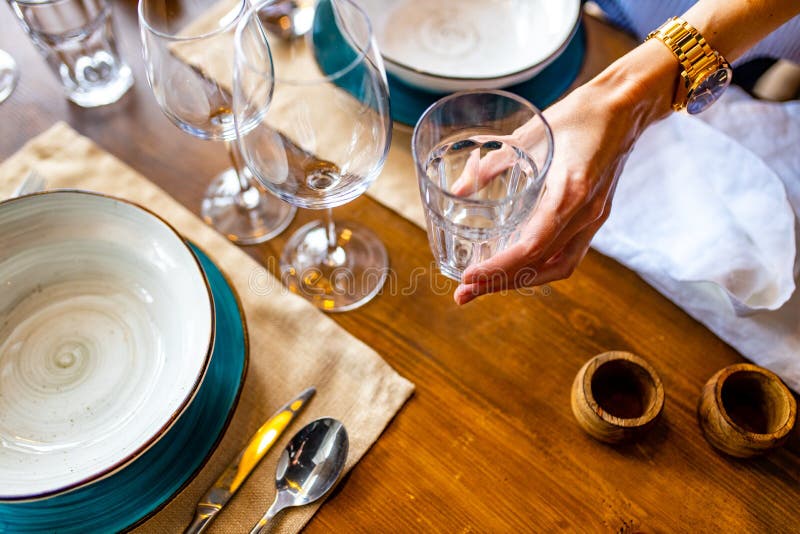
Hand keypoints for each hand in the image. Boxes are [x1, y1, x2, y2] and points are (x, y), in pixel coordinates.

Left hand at [453, 42, 676, 304]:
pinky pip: (569, 253)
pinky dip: (540, 266)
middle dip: (501, 284)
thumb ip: (492, 165)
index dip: (499, 268)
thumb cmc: (578, 114)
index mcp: (570, 193)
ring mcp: (594, 217)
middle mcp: (585, 213)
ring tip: (484, 286)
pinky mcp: (596, 215)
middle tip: (464, 294)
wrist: (626, 104)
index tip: (468, 276)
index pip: (532, 247)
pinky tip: (517, 267)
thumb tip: (459, 191)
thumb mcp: (527, 135)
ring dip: (520, 281)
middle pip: (542, 266)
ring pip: (557, 266)